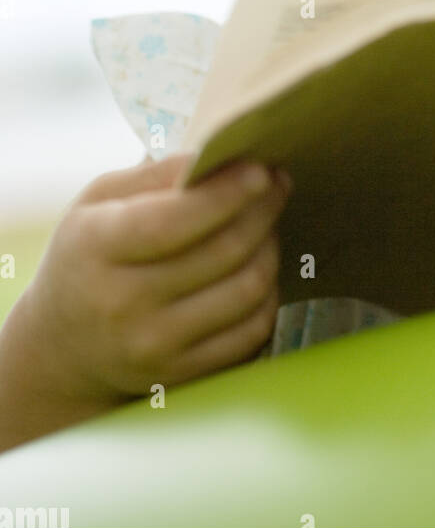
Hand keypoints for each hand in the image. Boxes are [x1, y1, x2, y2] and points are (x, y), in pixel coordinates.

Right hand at [16, 153, 292, 408]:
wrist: (62, 346)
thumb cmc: (89, 254)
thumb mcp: (99, 201)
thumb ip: (156, 173)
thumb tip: (219, 153)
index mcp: (95, 247)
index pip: (173, 221)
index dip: (227, 193)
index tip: (262, 169)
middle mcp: (121, 303)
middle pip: (221, 252)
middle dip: (262, 211)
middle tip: (278, 183)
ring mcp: (153, 345)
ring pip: (246, 290)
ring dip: (270, 247)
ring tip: (267, 223)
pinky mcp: (182, 374)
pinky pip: (252, 329)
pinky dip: (268, 293)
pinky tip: (258, 267)